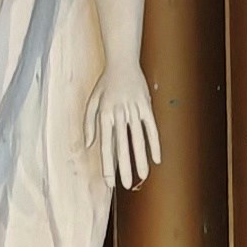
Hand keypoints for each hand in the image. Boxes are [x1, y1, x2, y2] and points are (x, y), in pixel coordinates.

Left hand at [87, 62, 159, 189]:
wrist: (122, 62)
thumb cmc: (105, 83)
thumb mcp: (92, 101)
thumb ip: (89, 124)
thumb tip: (89, 145)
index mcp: (104, 115)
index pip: (106, 145)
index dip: (108, 164)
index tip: (109, 181)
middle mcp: (119, 115)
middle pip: (123, 146)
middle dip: (125, 167)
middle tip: (127, 185)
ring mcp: (134, 110)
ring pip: (138, 139)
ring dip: (141, 158)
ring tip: (143, 176)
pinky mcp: (146, 106)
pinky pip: (151, 128)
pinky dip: (154, 143)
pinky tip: (157, 158)